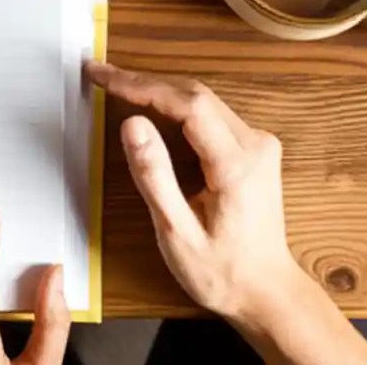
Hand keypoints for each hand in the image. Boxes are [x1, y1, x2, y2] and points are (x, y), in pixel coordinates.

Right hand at [85, 62, 301, 320]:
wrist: (267, 292)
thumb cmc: (223, 272)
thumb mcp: (177, 233)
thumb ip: (154, 176)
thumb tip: (131, 125)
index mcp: (237, 163)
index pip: (187, 104)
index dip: (141, 85)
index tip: (103, 76)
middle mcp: (255, 143)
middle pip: (195, 94)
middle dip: (144, 82)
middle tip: (99, 75)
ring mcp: (258, 144)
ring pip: (203, 100)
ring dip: (159, 90)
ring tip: (116, 84)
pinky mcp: (254, 149)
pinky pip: (210, 115)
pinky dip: (176, 106)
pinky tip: (150, 106)